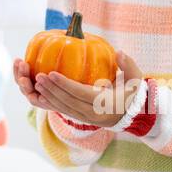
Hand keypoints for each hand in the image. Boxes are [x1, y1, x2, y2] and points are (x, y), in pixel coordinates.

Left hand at [14, 51, 146, 128]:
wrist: (133, 115)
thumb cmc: (132, 93)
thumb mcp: (135, 79)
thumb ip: (128, 65)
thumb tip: (119, 52)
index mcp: (105, 104)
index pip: (81, 94)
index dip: (65, 84)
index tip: (52, 73)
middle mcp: (93, 114)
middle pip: (68, 102)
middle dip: (52, 90)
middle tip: (39, 76)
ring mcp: (86, 119)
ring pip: (64, 108)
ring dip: (49, 96)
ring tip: (36, 83)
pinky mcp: (81, 119)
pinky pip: (64, 111)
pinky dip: (52, 102)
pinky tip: (41, 92)